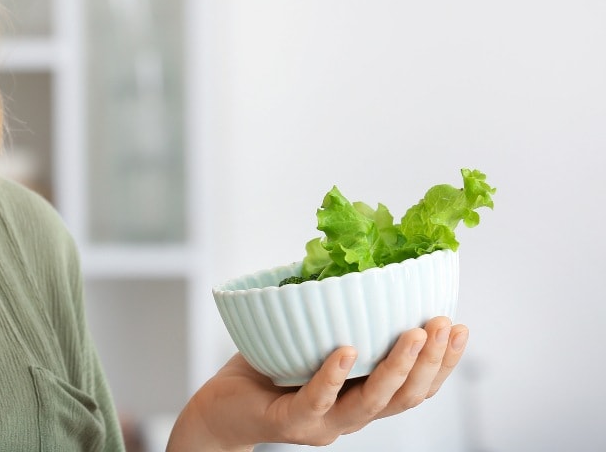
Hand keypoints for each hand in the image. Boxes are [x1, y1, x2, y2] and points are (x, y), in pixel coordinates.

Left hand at [169, 317, 467, 451]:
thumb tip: (358, 257)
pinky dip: (334, 374)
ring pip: (371, 402)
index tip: (461, 326)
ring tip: (416, 333)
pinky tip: (346, 350)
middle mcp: (349, 415)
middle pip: (405, 397)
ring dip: (398, 366)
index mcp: (361, 396)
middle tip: (445, 324)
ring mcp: (322, 423)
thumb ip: (336, 315)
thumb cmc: (265, 368)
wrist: (219, 408)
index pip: (415, 387)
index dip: (443, 363)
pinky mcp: (289, 422)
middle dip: (432, 361)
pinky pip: (317, 399)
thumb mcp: (308, 339)